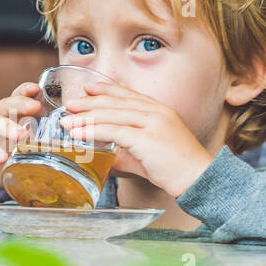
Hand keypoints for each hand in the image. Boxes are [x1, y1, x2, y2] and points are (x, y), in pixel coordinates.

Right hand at [0, 82, 41, 190]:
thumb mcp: (16, 155)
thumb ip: (34, 152)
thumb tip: (62, 157)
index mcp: (6, 117)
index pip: (16, 98)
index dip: (26, 91)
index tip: (38, 89)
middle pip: (6, 104)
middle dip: (21, 103)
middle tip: (35, 106)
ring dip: (8, 126)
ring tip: (22, 134)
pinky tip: (2, 156)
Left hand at [60, 80, 213, 197]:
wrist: (198, 178)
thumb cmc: (175, 169)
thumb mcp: (146, 155)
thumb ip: (125, 152)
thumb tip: (104, 156)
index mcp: (159, 110)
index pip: (128, 94)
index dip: (107, 89)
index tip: (89, 88)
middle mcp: (156, 111)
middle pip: (116, 102)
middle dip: (90, 102)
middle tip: (70, 104)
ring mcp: (153, 122)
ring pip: (112, 114)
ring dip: (86, 117)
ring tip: (67, 122)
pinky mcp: (147, 137)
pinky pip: (114, 130)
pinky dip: (93, 131)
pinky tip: (79, 134)